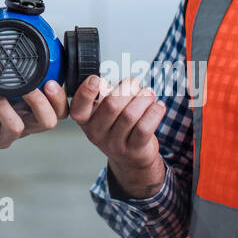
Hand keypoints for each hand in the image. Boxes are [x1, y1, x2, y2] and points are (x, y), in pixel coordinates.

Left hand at [0, 81, 68, 154]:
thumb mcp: (9, 97)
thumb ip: (18, 81)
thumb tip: (19, 51)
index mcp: (32, 115)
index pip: (59, 112)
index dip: (60, 100)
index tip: (51, 82)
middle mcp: (23, 127)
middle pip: (46, 122)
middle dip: (40, 102)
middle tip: (28, 87)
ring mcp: (3, 136)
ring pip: (14, 127)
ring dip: (2, 104)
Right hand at [68, 74, 166, 198]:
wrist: (130, 157)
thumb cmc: (116, 126)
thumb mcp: (103, 111)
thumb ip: (107, 94)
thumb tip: (125, 82)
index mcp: (85, 120)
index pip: (79, 107)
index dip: (86, 91)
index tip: (97, 79)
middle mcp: (96, 133)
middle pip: (111, 105)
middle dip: (126, 88)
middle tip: (133, 83)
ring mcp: (115, 144)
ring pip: (130, 115)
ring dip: (143, 98)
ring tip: (148, 93)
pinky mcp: (134, 150)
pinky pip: (144, 128)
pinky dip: (153, 112)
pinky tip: (158, 106)